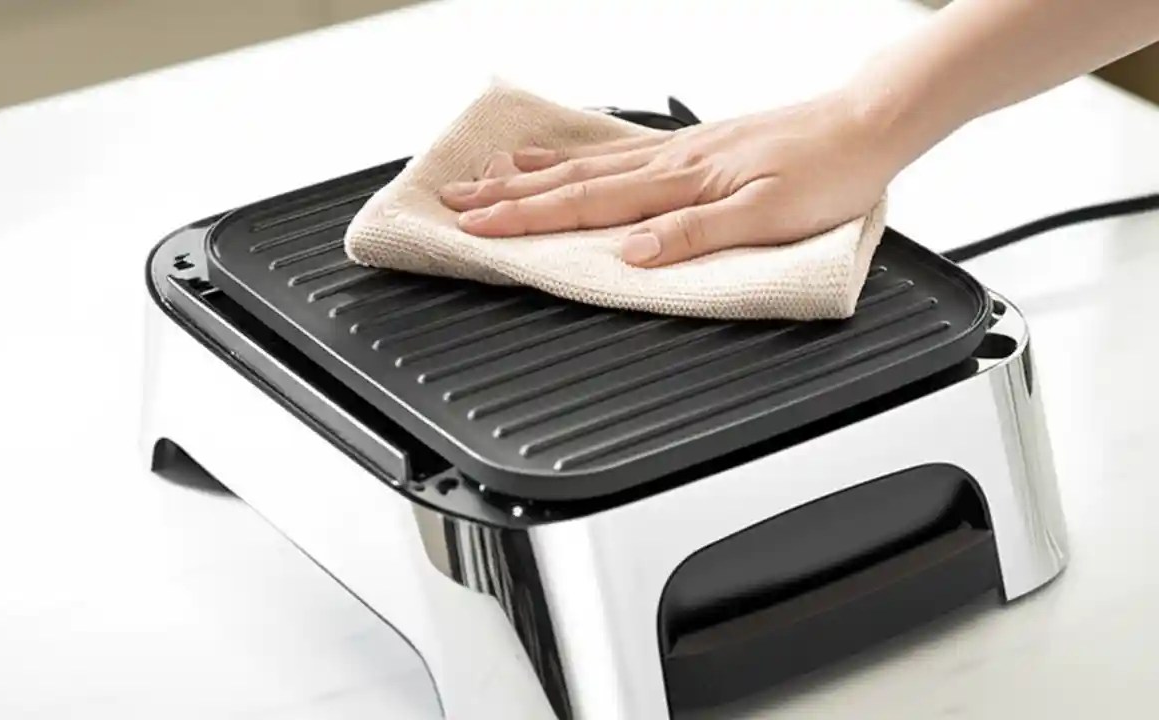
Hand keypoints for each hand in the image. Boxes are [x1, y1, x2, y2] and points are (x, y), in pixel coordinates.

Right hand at [437, 90, 899, 267]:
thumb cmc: (827, 170)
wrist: (867, 122)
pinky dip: (578, 157)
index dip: (525, 219)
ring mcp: (678, 151)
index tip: (476, 226)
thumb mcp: (767, 214)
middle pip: (571, 182)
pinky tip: (562, 157)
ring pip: (588, 164)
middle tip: (455, 202)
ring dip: (532, 176)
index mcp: (679, 182)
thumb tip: (632, 253)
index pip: (585, 205)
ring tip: (487, 178)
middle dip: (507, 197)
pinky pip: (618, 153)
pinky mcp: (694, 147)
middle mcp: (669, 162)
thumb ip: (695, 234)